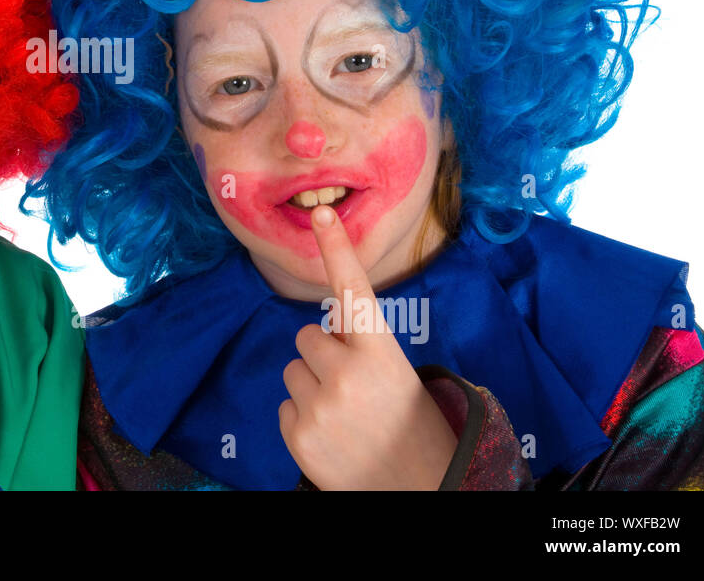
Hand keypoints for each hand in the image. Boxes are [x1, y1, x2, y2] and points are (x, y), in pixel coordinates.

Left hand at [277, 204, 457, 489]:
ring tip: (345, 414)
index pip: (355, 292)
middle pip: (308, 334)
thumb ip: (362, 346)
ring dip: (311, 384)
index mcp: (382, 354)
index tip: (321, 214)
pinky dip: (302, 416)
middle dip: (323, 353)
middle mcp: (348, 374)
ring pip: (293, 367)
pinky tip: (331, 435)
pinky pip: (285, 403)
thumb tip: (323, 329)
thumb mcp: (399, 377)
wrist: (419, 489)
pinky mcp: (297, 434)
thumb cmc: (410, 427)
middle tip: (353, 387)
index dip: (337, 250)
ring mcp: (319, 406)